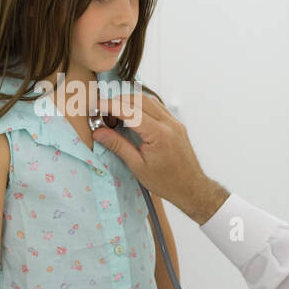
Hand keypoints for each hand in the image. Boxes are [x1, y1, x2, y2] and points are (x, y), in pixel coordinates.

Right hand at [91, 92, 225, 222]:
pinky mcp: (176, 124)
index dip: (111, 106)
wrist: (191, 188)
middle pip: (139, 100)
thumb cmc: (167, 182)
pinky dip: (142, 106)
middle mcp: (169, 124)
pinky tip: (132, 116)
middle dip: (119, 101)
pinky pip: (157, 107)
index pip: (131, 112)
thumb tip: (100, 133)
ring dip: (130, 102)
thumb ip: (118, 146)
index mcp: (159, 134)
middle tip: (103, 111)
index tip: (98, 105)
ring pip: (149, 100)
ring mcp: (174, 122)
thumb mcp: (138, 166)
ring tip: (115, 114)